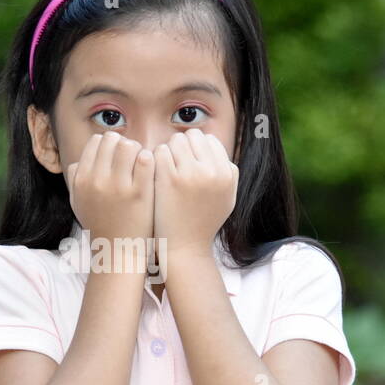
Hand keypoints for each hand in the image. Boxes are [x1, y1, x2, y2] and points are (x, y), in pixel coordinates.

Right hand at [64, 132, 155, 245]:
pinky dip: (149, 160)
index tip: (117, 156)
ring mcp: (119, 186)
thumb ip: (75, 180)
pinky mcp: (141, 193)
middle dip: (123, 145)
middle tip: (131, 159)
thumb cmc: (100, 225)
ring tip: (141, 163)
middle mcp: (97, 180)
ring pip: (129, 145)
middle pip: (112, 139)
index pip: (96, 142)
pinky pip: (146, 159)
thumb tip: (78, 161)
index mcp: (82, 180)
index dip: (109, 145)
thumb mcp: (78, 203)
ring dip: (137, 150)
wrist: (118, 251)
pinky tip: (150, 170)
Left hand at [152, 129, 237, 261]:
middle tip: (175, 166)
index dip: (197, 149)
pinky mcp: (168, 179)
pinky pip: (161, 151)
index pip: (210, 140)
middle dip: (183, 147)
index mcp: (227, 174)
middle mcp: (212, 171)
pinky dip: (156, 159)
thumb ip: (228, 173)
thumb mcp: (227, 198)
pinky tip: (156, 174)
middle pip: (193, 136)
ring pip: (176, 140)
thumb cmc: (203, 223)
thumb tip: (215, 147)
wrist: (184, 248)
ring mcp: (190, 174)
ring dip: (169, 151)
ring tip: (166, 170)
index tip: (189, 164)